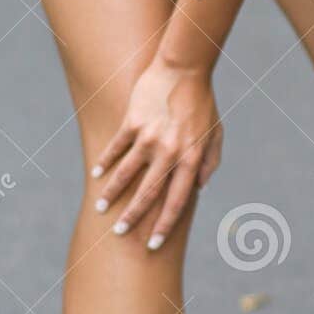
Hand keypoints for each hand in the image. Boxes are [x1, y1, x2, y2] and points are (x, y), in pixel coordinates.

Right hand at [89, 56, 222, 248]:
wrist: (185, 68)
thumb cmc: (203, 103)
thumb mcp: (216, 134)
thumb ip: (211, 162)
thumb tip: (200, 189)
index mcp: (192, 158)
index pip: (178, 201)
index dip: (165, 225)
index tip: (154, 245)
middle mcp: (170, 151)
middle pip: (149, 193)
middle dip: (133, 217)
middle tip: (119, 233)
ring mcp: (150, 136)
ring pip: (127, 173)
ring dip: (112, 192)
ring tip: (101, 207)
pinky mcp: (133, 121)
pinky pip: (117, 147)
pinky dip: (106, 161)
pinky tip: (97, 172)